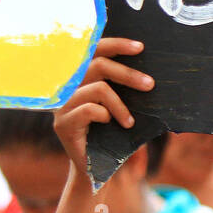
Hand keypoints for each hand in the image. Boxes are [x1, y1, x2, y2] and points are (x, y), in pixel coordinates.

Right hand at [54, 38, 154, 170]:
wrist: (99, 168)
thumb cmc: (114, 134)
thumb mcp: (124, 105)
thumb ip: (127, 87)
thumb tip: (150, 71)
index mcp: (81, 77)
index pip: (95, 50)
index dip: (117, 44)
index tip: (141, 48)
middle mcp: (69, 86)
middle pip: (98, 65)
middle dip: (128, 74)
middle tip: (150, 85)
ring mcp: (62, 105)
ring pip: (98, 89)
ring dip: (121, 105)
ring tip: (130, 122)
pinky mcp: (62, 124)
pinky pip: (90, 109)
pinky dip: (106, 115)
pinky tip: (109, 125)